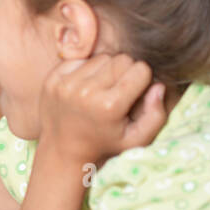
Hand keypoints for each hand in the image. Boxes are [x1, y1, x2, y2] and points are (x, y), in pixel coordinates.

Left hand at [39, 54, 166, 166]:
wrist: (62, 151)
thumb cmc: (105, 144)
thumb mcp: (137, 139)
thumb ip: (156, 115)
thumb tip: (158, 85)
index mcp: (109, 106)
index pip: (140, 69)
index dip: (142, 79)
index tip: (135, 92)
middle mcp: (86, 92)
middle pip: (121, 59)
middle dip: (125, 72)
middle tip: (118, 90)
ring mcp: (66, 84)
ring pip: (101, 57)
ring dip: (105, 69)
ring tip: (101, 89)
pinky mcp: (52, 80)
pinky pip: (79, 59)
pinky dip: (85, 69)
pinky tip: (84, 87)